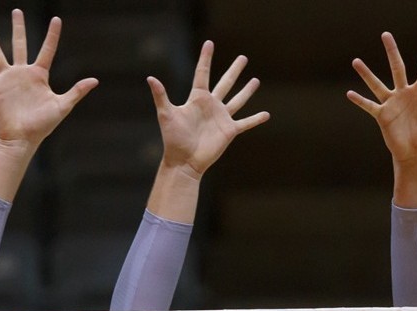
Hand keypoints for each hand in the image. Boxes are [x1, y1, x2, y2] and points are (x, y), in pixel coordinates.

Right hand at [0, 10, 96, 149]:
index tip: (56, 19)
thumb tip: (95, 80)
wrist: (22, 138)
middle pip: (19, 44)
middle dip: (18, 28)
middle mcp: (23, 73)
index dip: (52, 35)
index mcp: (39, 75)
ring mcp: (8, 79)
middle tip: (17, 11)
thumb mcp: (62, 106)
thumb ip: (76, 91)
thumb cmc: (43, 125)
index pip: (47, 50)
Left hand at [149, 42, 268, 179]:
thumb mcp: (166, 114)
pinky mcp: (229, 131)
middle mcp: (211, 105)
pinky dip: (256, 119)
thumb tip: (150, 77)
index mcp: (197, 98)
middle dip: (234, 70)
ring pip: (238, 100)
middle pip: (226, 83)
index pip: (202, 73)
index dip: (206, 58)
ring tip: (255, 80)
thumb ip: (161, 96)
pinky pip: (245, 123)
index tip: (209, 43)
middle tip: (243, 58)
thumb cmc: (173, 139)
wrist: (184, 161)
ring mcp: (221, 118)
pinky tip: (266, 114)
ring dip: (247, 91)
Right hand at [348, 32, 416, 168]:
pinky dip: (360, 101)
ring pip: (378, 84)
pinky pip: (369, 106)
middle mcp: (405, 93)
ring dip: (367, 74)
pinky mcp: (383, 115)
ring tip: (356, 61)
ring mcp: (392, 103)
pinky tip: (349, 93)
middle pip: (398, 67)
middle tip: (386, 34)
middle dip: (392, 51)